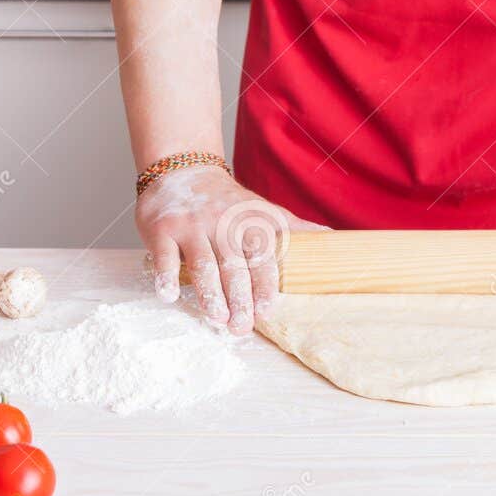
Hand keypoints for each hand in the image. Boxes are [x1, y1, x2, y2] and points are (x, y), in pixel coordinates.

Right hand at [135, 165, 323, 334]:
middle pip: (233, 264)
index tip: (268, 309)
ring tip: (216, 318)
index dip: (265, 283)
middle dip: (238, 297)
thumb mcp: (263, 209)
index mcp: (249, 223)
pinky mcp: (163, 228)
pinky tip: (169, 296)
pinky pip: (163, 255)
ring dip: (209, 292)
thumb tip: (332, 238)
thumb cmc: (228, 201)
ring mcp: (192, 226)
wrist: (183, 168)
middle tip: (240, 327)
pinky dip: (166, 275)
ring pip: (202, 262)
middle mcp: (222, 224)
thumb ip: (293, 228)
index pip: (261, 256)